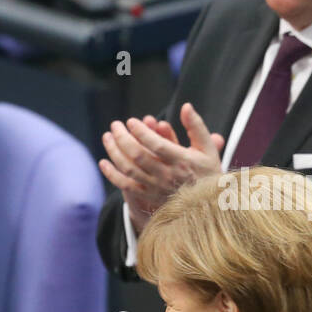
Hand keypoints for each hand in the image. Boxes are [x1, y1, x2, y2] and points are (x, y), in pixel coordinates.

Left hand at [99, 104, 225, 233]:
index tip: (131, 121)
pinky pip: (125, 186)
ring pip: (128, 169)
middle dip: (123, 138)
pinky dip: (112, 175)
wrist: (205, 205)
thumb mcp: (207, 148)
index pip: (157, 145)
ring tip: (107, 137)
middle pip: (138, 155)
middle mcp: (167, 175)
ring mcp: (155, 187)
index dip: (141, 132)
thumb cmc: (207, 172)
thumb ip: (196, 126)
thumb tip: (186, 106)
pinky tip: (103, 162)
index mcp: (183, 161)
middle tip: (115, 125)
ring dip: (114, 152)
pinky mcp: (147, 197)